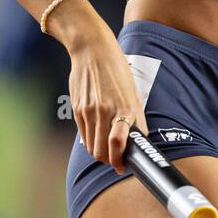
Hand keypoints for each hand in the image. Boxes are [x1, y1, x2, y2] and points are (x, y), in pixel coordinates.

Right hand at [66, 13, 148, 173]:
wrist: (93, 51)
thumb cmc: (117, 71)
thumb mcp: (133, 93)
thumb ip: (136, 118)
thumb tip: (140, 140)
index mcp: (123, 108)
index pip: (118, 143)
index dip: (119, 160)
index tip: (122, 166)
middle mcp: (104, 112)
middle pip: (102, 150)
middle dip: (109, 160)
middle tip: (115, 161)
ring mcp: (89, 111)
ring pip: (91, 146)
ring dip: (99, 153)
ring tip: (107, 150)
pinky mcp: (77, 109)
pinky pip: (83, 134)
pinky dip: (90, 140)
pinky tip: (97, 135)